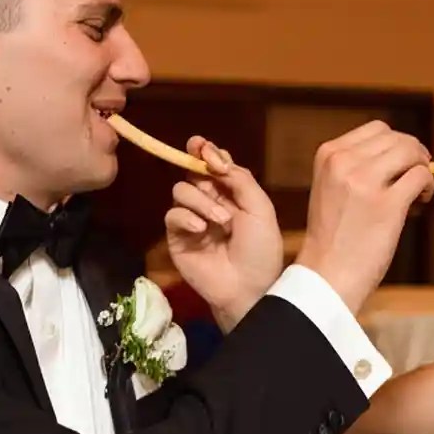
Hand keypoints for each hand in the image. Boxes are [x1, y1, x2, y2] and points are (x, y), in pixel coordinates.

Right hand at [164, 137, 281, 331]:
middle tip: (208, 170)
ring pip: (181, 190)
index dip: (206, 151)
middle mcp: (210, 203)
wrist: (249, 288)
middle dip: (198, 167)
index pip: (214, 165)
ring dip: (201, 200)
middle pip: (193, 172)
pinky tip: (201, 229)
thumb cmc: (261, 249)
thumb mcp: (260, 208)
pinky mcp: (177, 238)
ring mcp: (192, 220)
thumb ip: (240, 179)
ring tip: (221, 220)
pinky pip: (172, 215)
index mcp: (233, 195)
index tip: (201, 145)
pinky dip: (186, 217)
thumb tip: (216, 158)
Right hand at [295, 121, 433, 313]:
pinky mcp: (387, 205)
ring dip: (422, 167)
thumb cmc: (332, 238)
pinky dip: (427, 185)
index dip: (397, 143)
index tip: (404, 160)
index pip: (376, 130)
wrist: (326, 275)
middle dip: (413, 153)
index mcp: (329, 155)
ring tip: (420, 189)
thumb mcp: (331, 188)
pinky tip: (421, 200)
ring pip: (411, 152)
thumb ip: (356, 166)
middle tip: (418, 173)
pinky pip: (420, 177)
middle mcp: (345, 162)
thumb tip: (402, 152)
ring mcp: (365, 182)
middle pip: (397, 138)